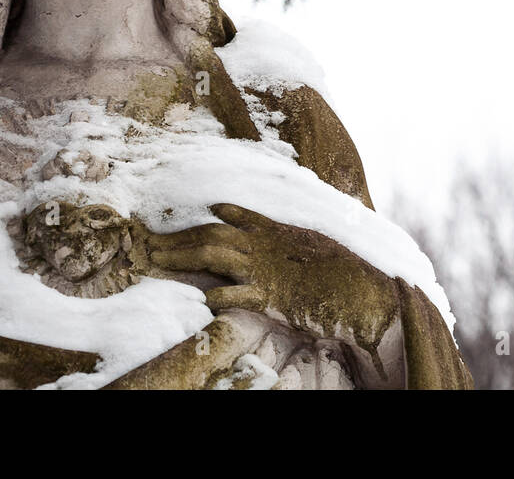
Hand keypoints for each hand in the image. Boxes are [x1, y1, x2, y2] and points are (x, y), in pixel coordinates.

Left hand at [148, 203, 399, 357]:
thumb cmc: (344, 272)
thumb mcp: (316, 248)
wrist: (362, 291)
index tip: (186, 216)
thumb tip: (288, 238)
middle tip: (151, 244)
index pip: (234, 217)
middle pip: (212, 234)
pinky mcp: (269, 297)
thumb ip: (294, 242)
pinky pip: (234, 293)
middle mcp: (265, 245)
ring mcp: (264, 270)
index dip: (208, 217)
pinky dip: (215, 294)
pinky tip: (200, 298)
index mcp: (276, 232)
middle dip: (179, 238)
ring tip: (157, 261)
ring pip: (213, 255)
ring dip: (182, 257)